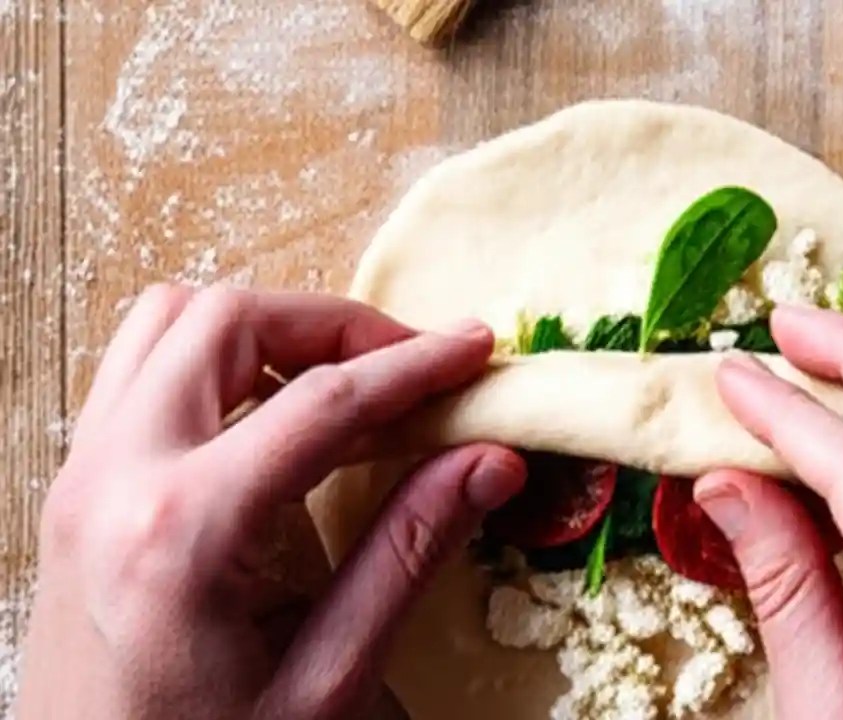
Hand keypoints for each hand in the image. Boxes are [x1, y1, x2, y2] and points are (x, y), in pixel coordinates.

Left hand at [17, 285, 525, 719]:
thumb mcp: (326, 680)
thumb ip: (406, 555)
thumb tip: (489, 462)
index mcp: (183, 531)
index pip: (321, 401)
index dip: (414, 365)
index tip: (475, 348)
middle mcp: (114, 479)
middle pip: (228, 321)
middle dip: (335, 324)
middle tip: (409, 363)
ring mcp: (81, 476)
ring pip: (168, 322)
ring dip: (266, 326)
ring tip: (341, 376)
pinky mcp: (75, 487)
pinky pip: (138, 367)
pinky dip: (212, 355)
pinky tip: (268, 406)